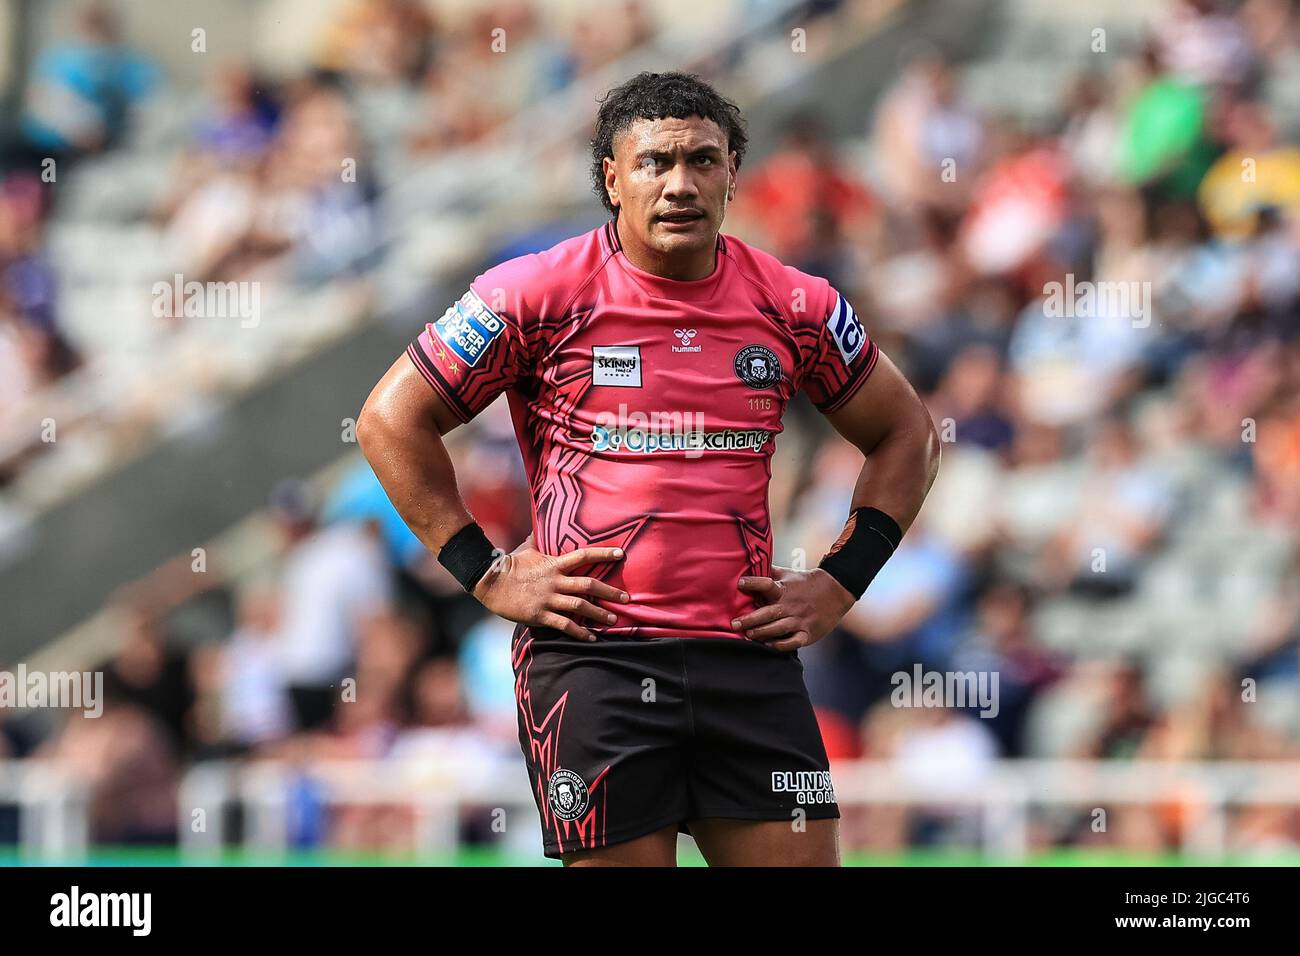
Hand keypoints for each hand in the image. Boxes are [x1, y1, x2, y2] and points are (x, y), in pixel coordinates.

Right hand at [472, 539, 628, 640]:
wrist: (489, 582)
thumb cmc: (509, 565)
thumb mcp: (526, 550)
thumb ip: (538, 541)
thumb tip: (538, 528)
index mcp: (554, 564)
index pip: (584, 555)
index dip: (603, 553)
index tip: (621, 553)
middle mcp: (554, 581)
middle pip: (588, 585)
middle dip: (610, 592)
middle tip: (627, 598)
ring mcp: (547, 598)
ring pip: (580, 606)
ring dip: (599, 614)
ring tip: (614, 620)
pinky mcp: (539, 615)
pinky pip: (564, 625)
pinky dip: (579, 631)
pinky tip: (591, 637)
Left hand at [733, 566, 855, 650]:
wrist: (835, 590)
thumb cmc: (804, 582)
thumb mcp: (786, 574)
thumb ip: (767, 572)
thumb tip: (747, 565)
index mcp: (783, 589)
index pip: (767, 584)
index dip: (753, 583)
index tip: (740, 583)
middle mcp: (790, 605)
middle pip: (768, 612)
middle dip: (750, 619)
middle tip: (734, 624)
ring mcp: (799, 620)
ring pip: (778, 628)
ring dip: (762, 632)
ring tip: (748, 635)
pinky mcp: (807, 633)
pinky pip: (794, 642)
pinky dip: (781, 645)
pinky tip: (768, 646)